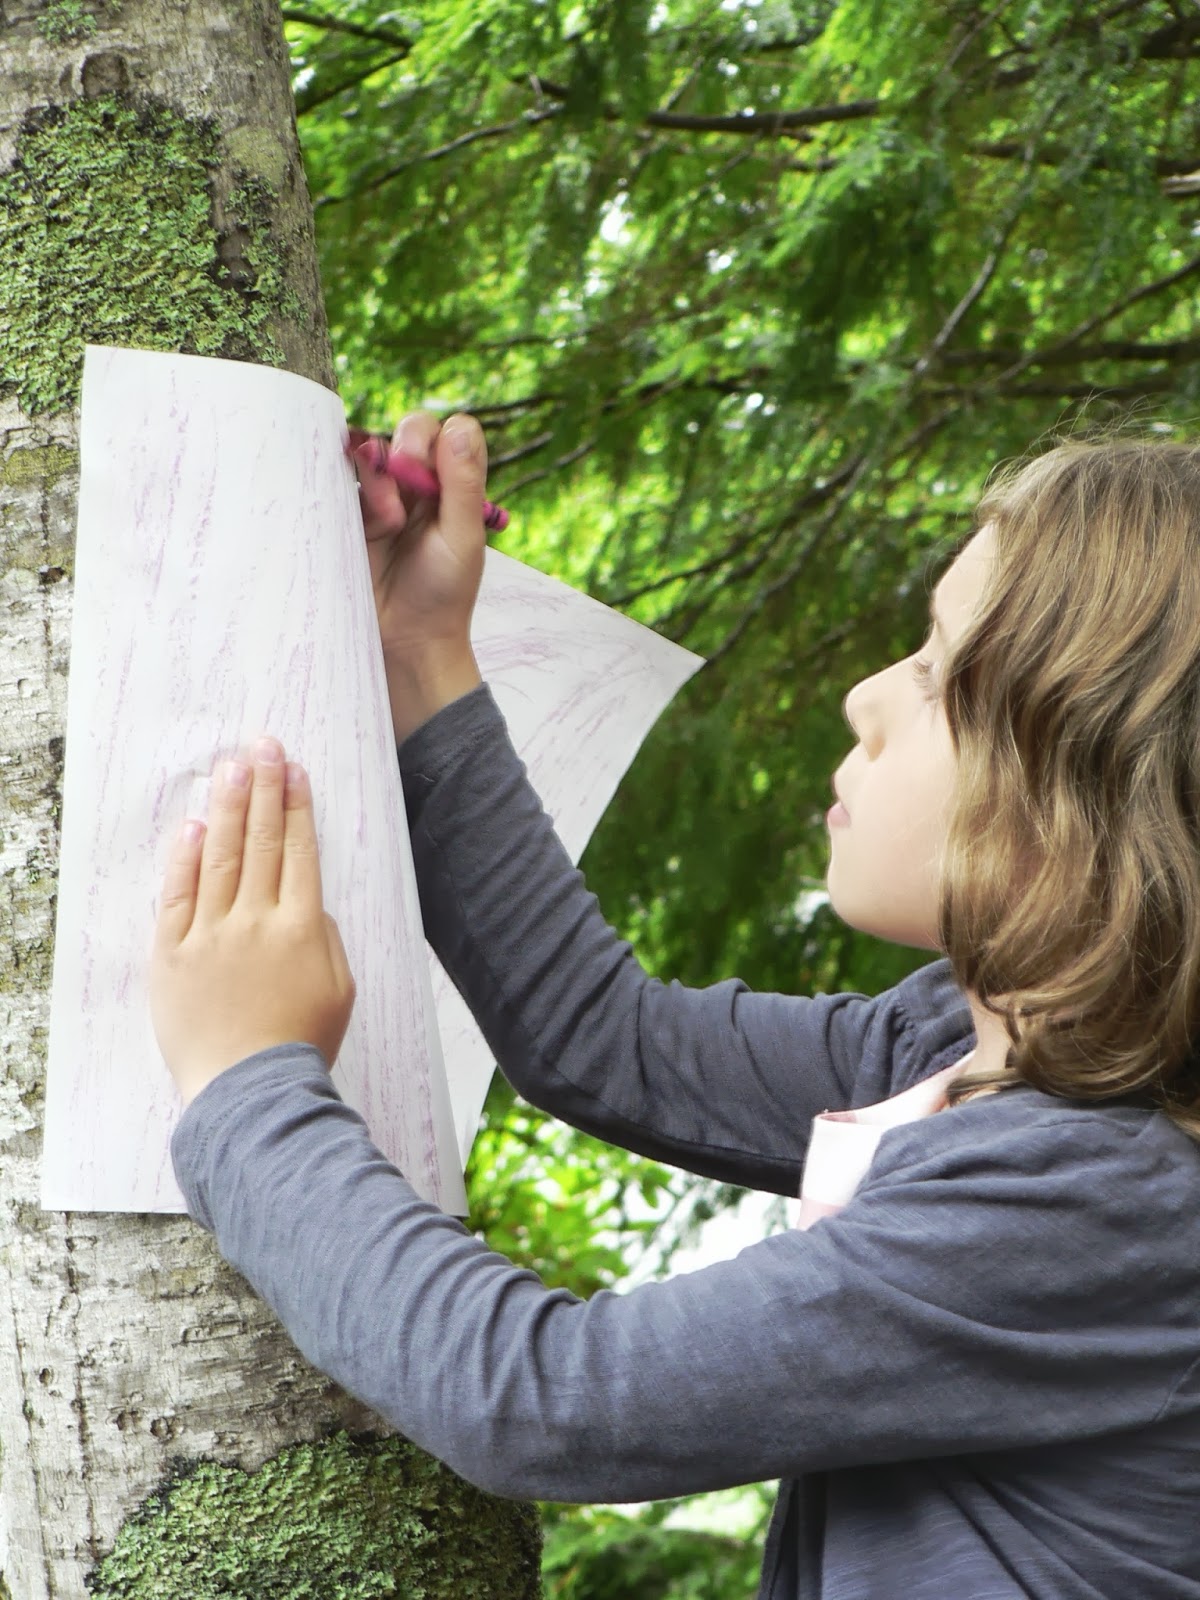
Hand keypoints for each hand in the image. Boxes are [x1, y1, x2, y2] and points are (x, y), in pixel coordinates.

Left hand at [149, 737, 355, 1105]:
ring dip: (229, 807)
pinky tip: (195, 825)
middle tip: (262, 746)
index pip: (299, 851)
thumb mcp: (341, 989)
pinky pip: (178, 897)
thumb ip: (326, 937)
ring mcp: (211, 936)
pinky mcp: (173, 955)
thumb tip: (309, 900)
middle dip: (263, 787)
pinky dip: (186, 859)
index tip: (294, 769)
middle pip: (262, 841)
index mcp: (302, 928)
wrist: (249, 1092)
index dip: (296, 806)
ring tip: (232, 766)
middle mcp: (256, 921)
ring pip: (221, 858)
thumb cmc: (303, 1044)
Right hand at [350, 411, 484, 739]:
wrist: (404, 644)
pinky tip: (360, 518)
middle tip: (405, 483)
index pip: (445, 432)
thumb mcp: (462, 539)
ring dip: (377, 473)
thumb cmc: (442, 596)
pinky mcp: (348, 517)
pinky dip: (347, 486)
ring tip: (386, 518)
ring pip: (371, 452)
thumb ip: (463, 483)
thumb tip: (458, 425)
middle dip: (404, 448)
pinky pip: (339, 481)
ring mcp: (380, 499)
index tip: (432, 475)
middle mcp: (419, 488)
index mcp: (453, 489)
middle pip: (407, 431)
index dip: (435, 440)